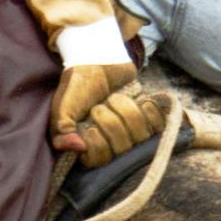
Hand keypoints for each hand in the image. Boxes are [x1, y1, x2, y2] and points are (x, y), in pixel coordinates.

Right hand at [25, 0, 154, 160]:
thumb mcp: (62, 109)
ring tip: (115, 99)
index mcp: (92, 148)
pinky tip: (138, 101)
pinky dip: (148, 108)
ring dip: (126, 110)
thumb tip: (79, 149)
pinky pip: (159, 124)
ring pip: (141, 134)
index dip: (96, 140)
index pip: (100, 159)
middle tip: (100, 106)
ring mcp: (134, 133)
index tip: (89, 124)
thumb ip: (62, 132)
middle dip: (110, 120)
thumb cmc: (78, 87)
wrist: (98, 61)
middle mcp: (114, 145)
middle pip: (122, 147)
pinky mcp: (150, 119)